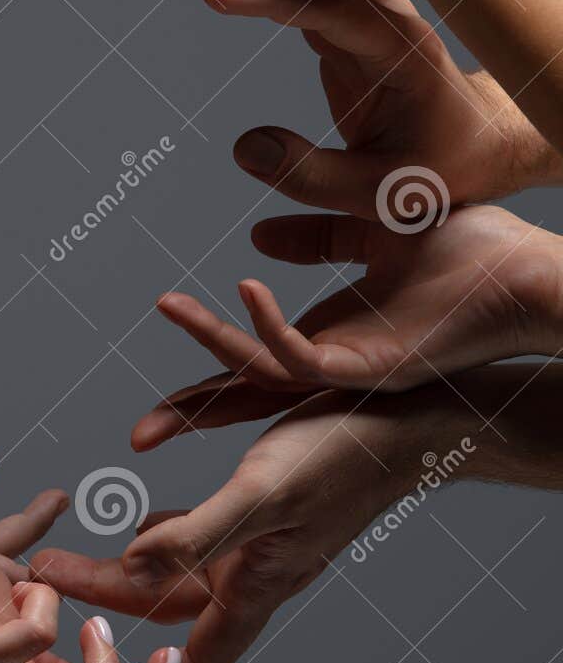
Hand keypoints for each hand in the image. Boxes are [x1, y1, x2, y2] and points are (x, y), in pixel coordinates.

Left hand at [36, 385, 466, 662]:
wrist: (412, 418)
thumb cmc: (339, 453)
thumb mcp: (260, 491)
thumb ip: (195, 533)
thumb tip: (131, 568)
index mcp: (258, 583)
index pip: (196, 659)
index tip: (84, 661)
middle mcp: (262, 573)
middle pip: (173, 607)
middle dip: (108, 596)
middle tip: (44, 574)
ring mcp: (271, 544)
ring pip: (190, 575)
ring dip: (136, 570)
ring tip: (79, 554)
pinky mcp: (277, 510)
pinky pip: (209, 537)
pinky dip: (171, 534)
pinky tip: (148, 519)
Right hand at [146, 203, 562, 395]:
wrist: (530, 271)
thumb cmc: (469, 251)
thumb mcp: (370, 227)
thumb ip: (314, 234)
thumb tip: (254, 238)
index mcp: (335, 340)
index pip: (254, 366)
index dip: (206, 369)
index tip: (159, 359)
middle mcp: (337, 366)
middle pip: (247, 396)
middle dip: (191, 413)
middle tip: (139, 434)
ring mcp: (353, 371)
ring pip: (262, 373)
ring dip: (211, 342)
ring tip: (167, 304)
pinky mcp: (372, 368)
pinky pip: (303, 358)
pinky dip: (268, 324)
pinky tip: (246, 286)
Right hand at [174, 0, 551, 210]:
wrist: (480, 143)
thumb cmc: (440, 168)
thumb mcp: (383, 191)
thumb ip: (312, 175)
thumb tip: (245, 148)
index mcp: (399, 47)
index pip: (332, 10)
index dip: (272, 0)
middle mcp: (381, 11)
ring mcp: (360, 6)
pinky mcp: (338, 13)